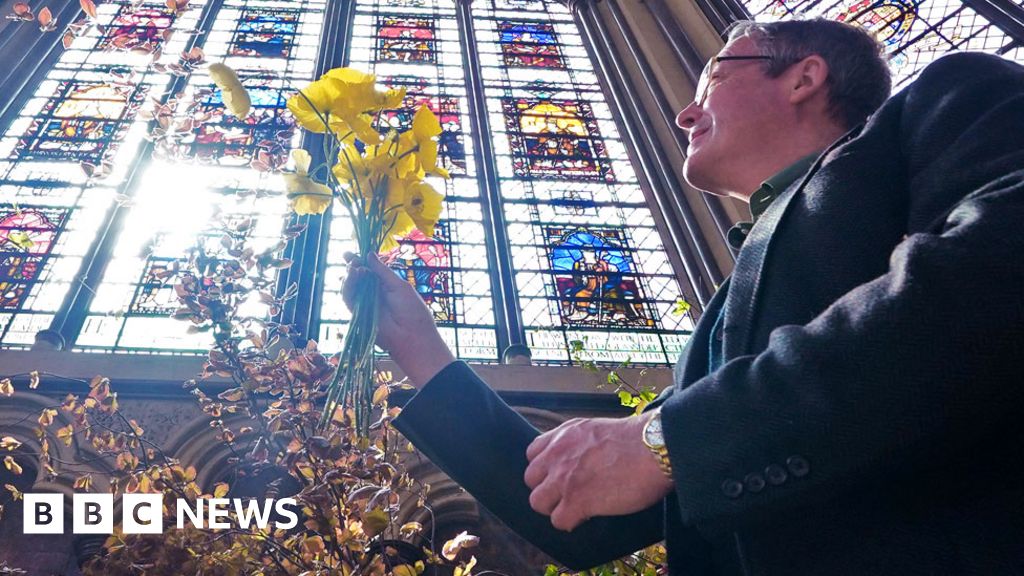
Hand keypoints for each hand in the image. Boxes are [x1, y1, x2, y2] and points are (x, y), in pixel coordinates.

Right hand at [342, 252, 453, 386]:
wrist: (412, 335)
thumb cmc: (412, 310)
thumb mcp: (399, 285)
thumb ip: (382, 271)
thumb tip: (369, 254)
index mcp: (385, 285)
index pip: (368, 271)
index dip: (359, 261)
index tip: (350, 253)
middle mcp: (373, 294)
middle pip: (356, 278)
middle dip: (351, 266)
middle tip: (349, 257)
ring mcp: (365, 304)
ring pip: (350, 287)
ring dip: (350, 276)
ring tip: (355, 267)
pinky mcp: (358, 314)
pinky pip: (348, 299)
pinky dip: (348, 287)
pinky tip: (354, 276)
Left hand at [524, 414, 673, 531]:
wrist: (654, 448)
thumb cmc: (637, 439)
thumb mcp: (597, 429)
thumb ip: (579, 442)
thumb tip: (579, 458)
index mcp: (564, 434)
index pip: (533, 453)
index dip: (546, 468)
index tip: (560, 474)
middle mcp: (558, 455)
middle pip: (531, 480)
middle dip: (547, 488)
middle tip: (568, 494)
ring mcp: (564, 479)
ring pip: (538, 502)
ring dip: (555, 507)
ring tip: (575, 508)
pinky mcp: (576, 501)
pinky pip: (558, 521)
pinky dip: (571, 522)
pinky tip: (586, 516)